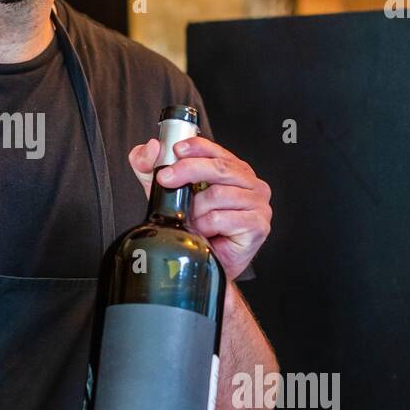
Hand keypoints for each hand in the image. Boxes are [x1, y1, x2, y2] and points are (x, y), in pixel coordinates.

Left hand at [128, 135, 271, 280]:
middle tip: (166, 179)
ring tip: (192, 220)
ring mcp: (258, 204)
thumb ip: (150, 168)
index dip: (196, 147)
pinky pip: (223, 218)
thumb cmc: (195, 227)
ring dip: (197, 209)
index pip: (217, 150)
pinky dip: (207, 225)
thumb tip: (152, 147)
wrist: (206, 262)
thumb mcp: (166, 193)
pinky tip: (206, 232)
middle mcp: (251, 183)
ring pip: (219, 194)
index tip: (176, 151)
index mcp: (234, 170)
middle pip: (220, 168)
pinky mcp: (259, 225)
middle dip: (188, 171)